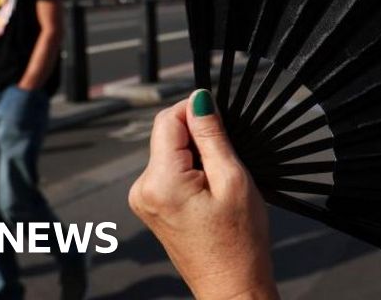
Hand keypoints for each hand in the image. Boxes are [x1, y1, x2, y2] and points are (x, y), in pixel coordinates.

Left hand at [129, 90, 277, 299]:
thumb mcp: (233, 179)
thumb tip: (199, 99)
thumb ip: (212, 135)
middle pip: (168, 134)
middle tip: (226, 166)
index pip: (168, 119)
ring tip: (219, 185)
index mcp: (160, 181)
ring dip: (197, 156)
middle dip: (199, 139)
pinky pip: (170, 170)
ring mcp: (144, 198)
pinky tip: (209, 194)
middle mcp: (142, 188)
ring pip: (171, 151)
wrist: (231, 286)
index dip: (197, 110)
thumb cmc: (238, 244)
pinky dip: (191, 171)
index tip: (222, 122)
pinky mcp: (151, 205)